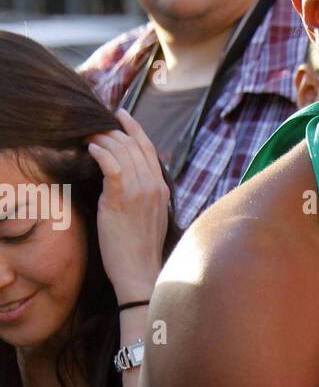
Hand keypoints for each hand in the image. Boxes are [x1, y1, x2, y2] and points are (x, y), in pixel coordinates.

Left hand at [87, 109, 169, 303]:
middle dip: (112, 131)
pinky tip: (91, 149)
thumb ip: (146, 193)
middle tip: (94, 127)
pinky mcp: (121, 200)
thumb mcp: (151, 215)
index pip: (148, 148)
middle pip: (133, 145)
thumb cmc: (141, 248)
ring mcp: (138, 192)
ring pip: (121, 152)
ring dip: (103, 140)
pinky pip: (112, 167)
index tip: (120, 115)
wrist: (140, 271)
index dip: (133, 128)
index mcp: (162, 187)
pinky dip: (101, 153)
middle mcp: (153, 185)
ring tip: (89, 137)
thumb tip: (130, 177)